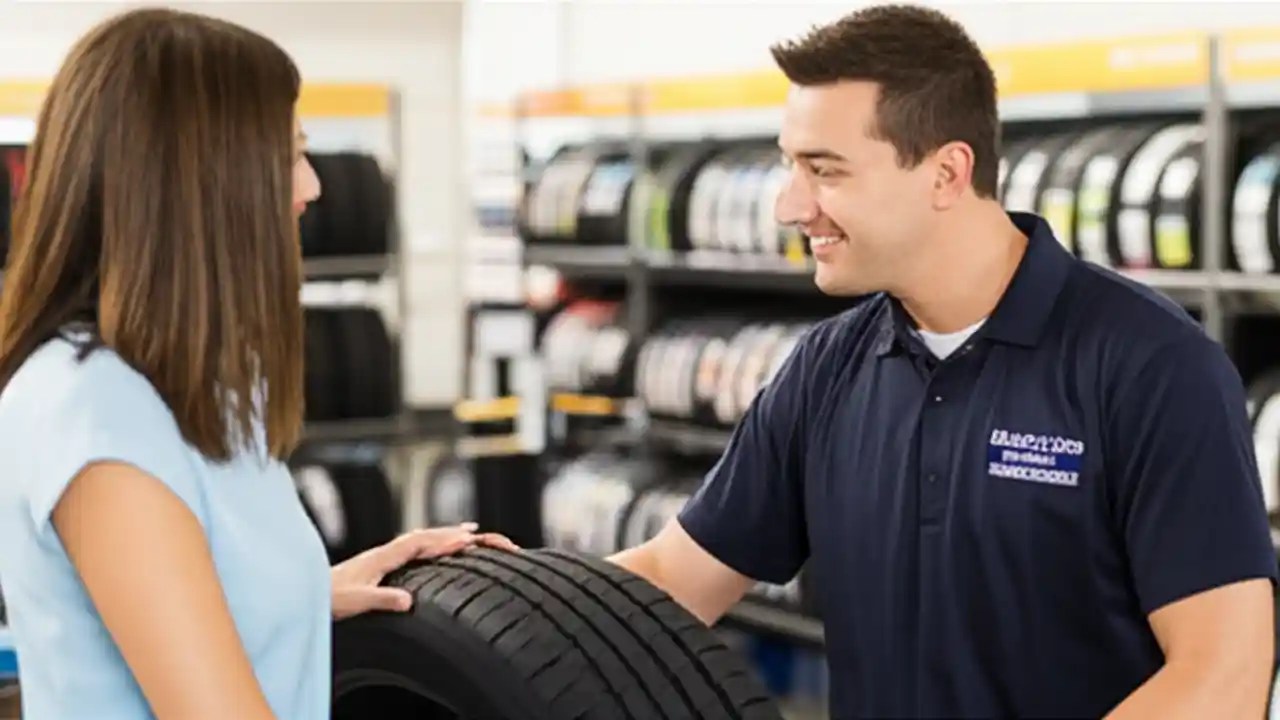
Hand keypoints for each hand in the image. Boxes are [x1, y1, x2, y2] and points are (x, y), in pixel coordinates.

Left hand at [330, 523, 518, 620]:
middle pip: (421, 536)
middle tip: (473, 531)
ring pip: (416, 541)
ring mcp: (380, 557)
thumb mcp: (356, 602)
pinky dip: (426, 546)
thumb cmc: (328, 598)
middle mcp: (382, 553)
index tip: (466, 539)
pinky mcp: (377, 565)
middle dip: (447, 532)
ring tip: (460, 535)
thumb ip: (382, 600)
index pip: (418, 543)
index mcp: (382, 558)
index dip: (443, 540)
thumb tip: (408, 601)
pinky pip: (409, 550)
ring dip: (439, 536)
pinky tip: (430, 552)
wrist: (305, 593)